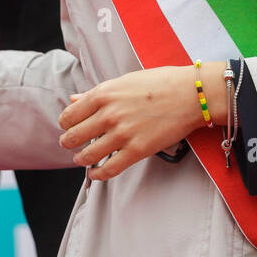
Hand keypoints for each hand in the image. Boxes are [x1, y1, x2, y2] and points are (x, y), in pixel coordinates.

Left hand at [57, 67, 209, 181]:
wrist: (190, 94)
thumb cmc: (160, 83)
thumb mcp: (124, 81)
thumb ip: (97, 93)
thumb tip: (74, 99)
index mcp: (104, 93)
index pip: (70, 114)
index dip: (65, 124)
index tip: (68, 127)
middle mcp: (109, 114)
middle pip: (74, 136)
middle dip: (68, 143)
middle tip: (69, 144)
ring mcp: (122, 133)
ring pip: (88, 155)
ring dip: (80, 159)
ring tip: (81, 159)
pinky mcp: (137, 150)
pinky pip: (108, 169)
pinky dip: (97, 174)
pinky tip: (94, 174)